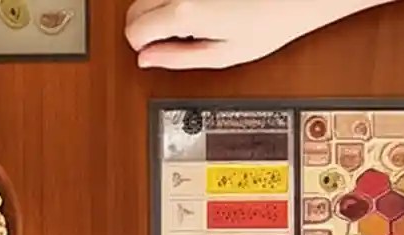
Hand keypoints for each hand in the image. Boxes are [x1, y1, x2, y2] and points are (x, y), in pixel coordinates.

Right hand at [125, 0, 388, 69]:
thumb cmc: (270, 21)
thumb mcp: (223, 54)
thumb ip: (178, 58)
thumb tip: (146, 60)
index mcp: (185, 12)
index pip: (133, 32)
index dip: (142, 48)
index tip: (156, 52)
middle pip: (134, 8)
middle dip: (144, 27)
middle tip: (173, 40)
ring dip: (157, 7)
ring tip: (190, 20)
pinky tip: (197, 5)